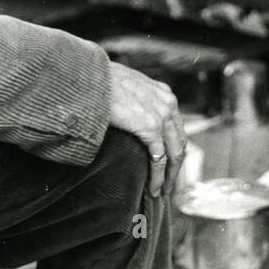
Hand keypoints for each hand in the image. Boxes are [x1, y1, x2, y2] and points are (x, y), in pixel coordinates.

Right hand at [107, 61, 184, 199]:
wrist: (88, 76)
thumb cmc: (98, 81)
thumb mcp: (125, 88)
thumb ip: (134, 101)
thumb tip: (128, 115)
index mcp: (163, 94)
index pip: (176, 127)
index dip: (173, 149)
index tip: (169, 166)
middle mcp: (168, 103)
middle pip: (179, 142)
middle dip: (176, 167)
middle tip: (169, 185)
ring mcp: (161, 114)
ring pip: (174, 153)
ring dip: (169, 176)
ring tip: (161, 191)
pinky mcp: (150, 126)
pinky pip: (159, 158)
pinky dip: (158, 176)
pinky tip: (153, 188)